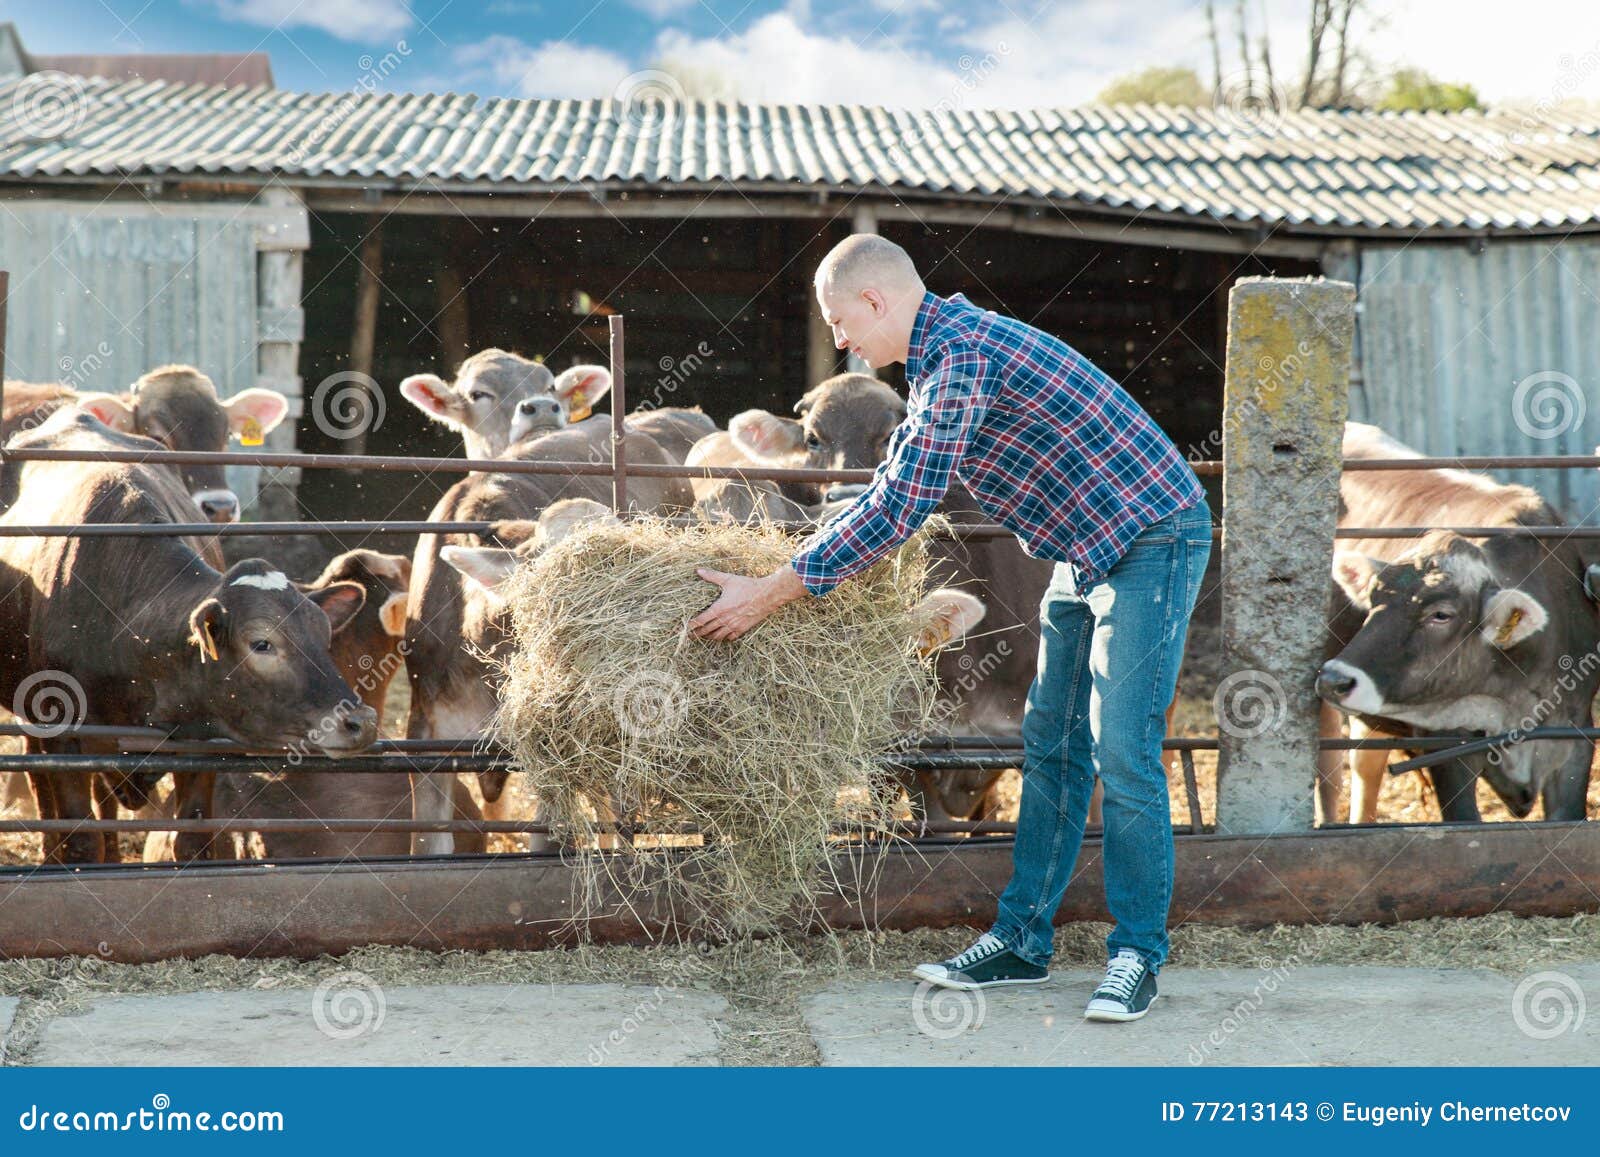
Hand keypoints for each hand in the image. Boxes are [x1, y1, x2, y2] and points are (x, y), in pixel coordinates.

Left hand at [689, 565, 806, 640]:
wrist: (767, 595)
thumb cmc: (747, 586)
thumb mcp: (728, 580)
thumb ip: (712, 576)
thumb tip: (698, 571)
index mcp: (719, 609)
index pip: (700, 621)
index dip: (691, 626)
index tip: (685, 628)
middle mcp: (725, 620)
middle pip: (706, 632)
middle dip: (697, 634)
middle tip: (691, 636)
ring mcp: (734, 626)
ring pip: (717, 637)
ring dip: (709, 637)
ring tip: (704, 637)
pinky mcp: (743, 629)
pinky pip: (730, 637)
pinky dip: (724, 637)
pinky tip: (722, 635)